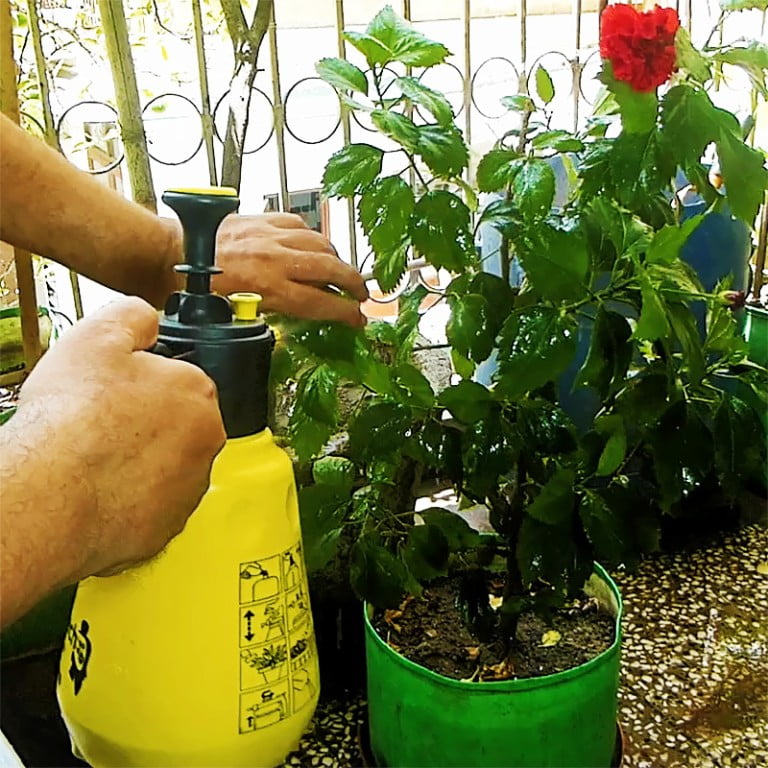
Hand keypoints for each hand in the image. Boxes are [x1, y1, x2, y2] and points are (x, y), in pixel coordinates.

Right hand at [18, 297, 225, 578]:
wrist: (50, 493)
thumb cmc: (72, 419)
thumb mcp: (98, 335)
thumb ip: (133, 316)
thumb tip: (147, 316)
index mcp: (198, 394)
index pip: (180, 380)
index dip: (142, 383)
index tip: (115, 391)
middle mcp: (206, 443)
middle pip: (176, 425)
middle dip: (144, 423)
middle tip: (100, 425)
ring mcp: (189, 489)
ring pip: (165, 467)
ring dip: (138, 462)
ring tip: (94, 459)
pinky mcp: (167, 527)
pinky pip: (150, 506)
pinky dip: (129, 500)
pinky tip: (97, 490)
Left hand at [210, 213, 368, 326]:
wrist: (169, 253)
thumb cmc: (195, 290)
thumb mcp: (234, 313)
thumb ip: (271, 311)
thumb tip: (299, 314)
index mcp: (268, 289)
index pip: (321, 302)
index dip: (346, 312)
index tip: (358, 319)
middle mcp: (275, 261)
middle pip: (330, 268)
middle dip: (353, 283)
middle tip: (362, 294)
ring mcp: (270, 236)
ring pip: (319, 242)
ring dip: (336, 257)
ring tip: (340, 270)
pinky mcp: (262, 219)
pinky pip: (298, 224)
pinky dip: (311, 236)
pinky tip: (311, 245)